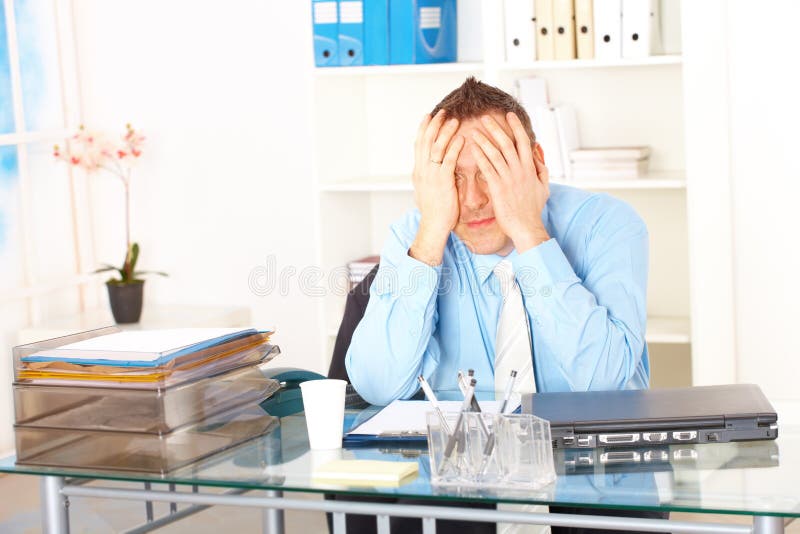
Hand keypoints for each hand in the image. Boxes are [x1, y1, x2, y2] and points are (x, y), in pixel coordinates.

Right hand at [409, 110, 464, 264]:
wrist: (434, 226)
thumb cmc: (435, 210)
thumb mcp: (428, 189)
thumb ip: (430, 175)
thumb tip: (433, 166)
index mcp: (418, 171)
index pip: (419, 144)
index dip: (424, 128)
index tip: (429, 116)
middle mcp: (422, 170)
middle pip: (425, 141)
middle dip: (434, 124)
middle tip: (442, 111)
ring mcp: (431, 175)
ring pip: (436, 147)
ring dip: (445, 132)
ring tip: (454, 120)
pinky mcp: (442, 182)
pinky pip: (448, 160)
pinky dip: (454, 147)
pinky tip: (462, 138)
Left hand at [469, 112, 549, 251]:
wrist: (526, 227)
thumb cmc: (533, 210)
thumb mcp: (544, 187)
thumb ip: (541, 168)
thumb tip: (538, 152)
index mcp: (530, 168)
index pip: (523, 141)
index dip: (516, 126)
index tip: (509, 115)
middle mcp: (520, 170)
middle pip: (507, 143)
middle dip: (495, 128)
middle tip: (485, 117)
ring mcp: (508, 178)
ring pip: (495, 153)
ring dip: (484, 140)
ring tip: (474, 130)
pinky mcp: (498, 188)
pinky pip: (487, 168)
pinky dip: (480, 156)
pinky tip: (472, 148)